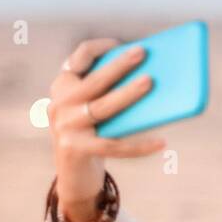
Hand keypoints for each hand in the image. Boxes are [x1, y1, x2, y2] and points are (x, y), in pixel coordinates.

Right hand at [47, 37, 166, 221]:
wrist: (73, 176)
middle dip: (119, 65)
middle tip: (142, 52)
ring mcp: (66, 127)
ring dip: (127, 94)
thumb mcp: (94, 109)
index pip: (78, 57)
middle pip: (94, 81)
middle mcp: (60, 104)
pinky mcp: (76, 150)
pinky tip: (161, 142)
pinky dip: (139, 145)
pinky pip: (114, 145)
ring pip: (102, 108)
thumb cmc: (93, 134)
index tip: (121, 44)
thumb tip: (149, 76)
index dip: (99, 48)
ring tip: (150, 83)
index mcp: (63, 86)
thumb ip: (110, 92)